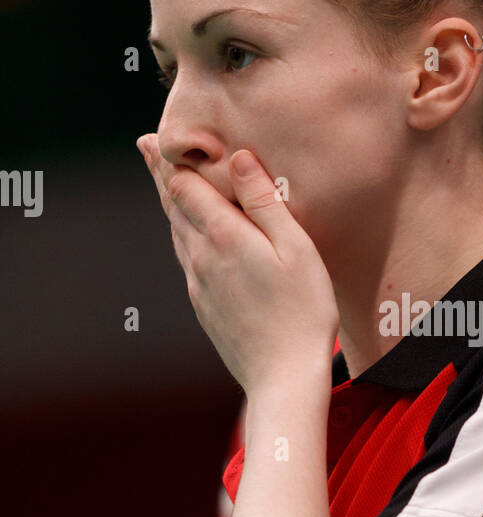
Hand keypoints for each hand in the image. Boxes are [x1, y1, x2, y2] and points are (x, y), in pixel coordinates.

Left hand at [137, 134, 338, 394]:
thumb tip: (239, 159)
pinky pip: (187, 261)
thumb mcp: (296, 249)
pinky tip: (188, 237)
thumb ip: (265, 202)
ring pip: (176, 235)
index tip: (154, 139)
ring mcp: (199, 286)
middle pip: (174, 208)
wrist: (284, 377)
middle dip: (161, 176)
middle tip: (145, 149)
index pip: (185, 188)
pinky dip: (182, 236)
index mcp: (224, 238)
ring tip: (164, 184)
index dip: (170, 161)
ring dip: (169, 205)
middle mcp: (202, 259)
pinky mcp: (205, 307)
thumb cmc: (303, 312)